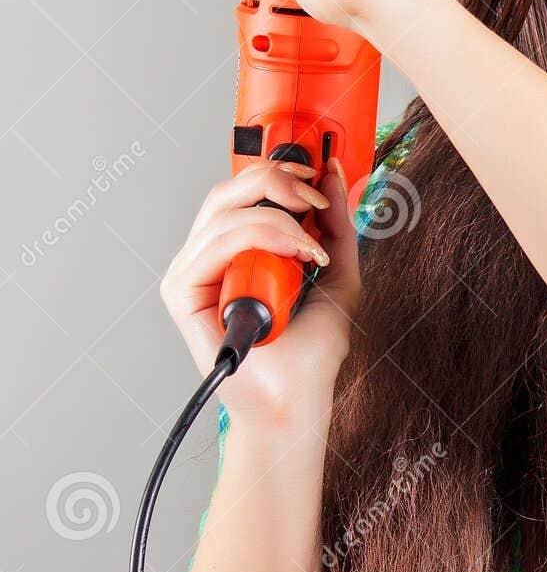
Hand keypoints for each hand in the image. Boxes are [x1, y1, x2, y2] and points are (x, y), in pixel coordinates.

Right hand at [160, 155, 368, 427]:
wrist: (298, 402)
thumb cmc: (310, 351)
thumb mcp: (337, 272)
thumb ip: (335, 222)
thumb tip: (334, 173)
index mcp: (239, 248)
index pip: (245, 188)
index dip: (279, 169)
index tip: (317, 174)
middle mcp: (210, 256)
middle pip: (229, 189)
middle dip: (278, 181)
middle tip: (314, 198)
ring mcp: (193, 272)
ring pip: (225, 212)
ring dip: (280, 220)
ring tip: (312, 250)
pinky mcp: (183, 292)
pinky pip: (216, 243)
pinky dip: (259, 239)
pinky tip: (293, 259)